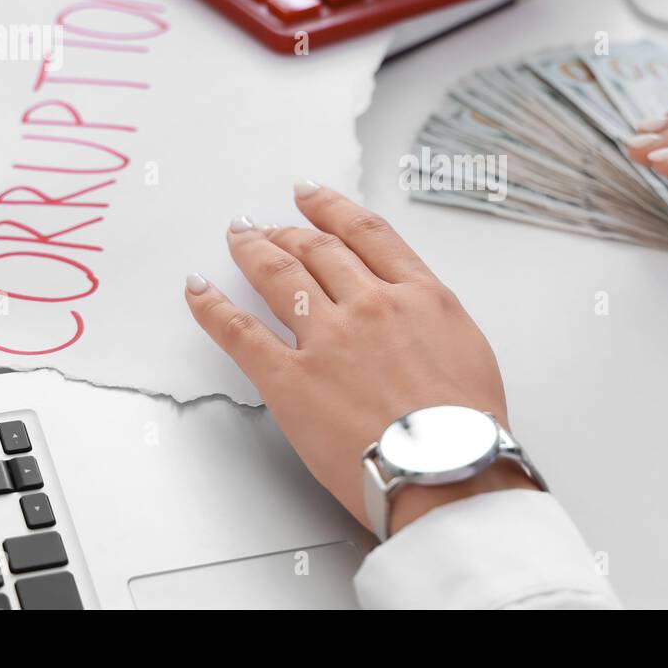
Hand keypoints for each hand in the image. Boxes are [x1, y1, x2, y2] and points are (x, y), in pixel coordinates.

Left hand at [184, 181, 535, 535]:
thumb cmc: (466, 429)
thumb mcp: (469, 349)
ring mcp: (327, 338)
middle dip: (287, 231)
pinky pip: (240, 332)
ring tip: (238, 237)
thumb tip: (415, 314)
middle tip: (268, 225)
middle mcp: (370, 304)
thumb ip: (433, 319)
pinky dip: (212, 307)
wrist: (448, 471)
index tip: (311, 196)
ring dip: (253, 250)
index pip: (367, 234)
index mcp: (419, 295)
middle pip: (318, 249)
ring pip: (279, 274)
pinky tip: (198, 291)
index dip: (332, 208)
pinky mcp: (290, 379)